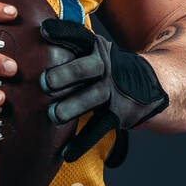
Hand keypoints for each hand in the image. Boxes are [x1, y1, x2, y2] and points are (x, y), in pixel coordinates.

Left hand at [39, 18, 168, 166]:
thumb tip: (31, 37)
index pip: (79, 38)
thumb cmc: (107, 68)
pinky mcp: (118, 115)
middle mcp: (106, 68)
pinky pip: (98, 130)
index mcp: (97, 49)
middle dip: (66, 74)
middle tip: (45, 82)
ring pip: (92, 99)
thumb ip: (69, 46)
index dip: (62, 32)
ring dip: (72, 107)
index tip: (43, 32)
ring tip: (53, 116)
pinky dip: (82, 143)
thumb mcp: (95, 52)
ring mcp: (113, 92)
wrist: (153, 84)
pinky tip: (66, 154)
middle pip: (86, 69)